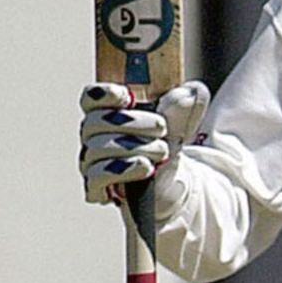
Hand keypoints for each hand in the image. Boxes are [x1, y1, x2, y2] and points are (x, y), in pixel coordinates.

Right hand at [79, 81, 208, 205]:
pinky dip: (122, 170)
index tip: (127, 96)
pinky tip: (146, 167)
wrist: (179, 187)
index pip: (91, 98)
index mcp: (109, 113)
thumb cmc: (172, 147)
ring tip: (163, 151)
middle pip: (94, 122)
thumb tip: (190, 93)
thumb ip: (185, 105)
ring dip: (133, 147)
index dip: (103, 94)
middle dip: (130, 122)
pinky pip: (98, 177)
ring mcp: (94, 164)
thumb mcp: (184, 123)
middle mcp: (95, 137)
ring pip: (98, 149)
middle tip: (162, 126)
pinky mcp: (99, 189)